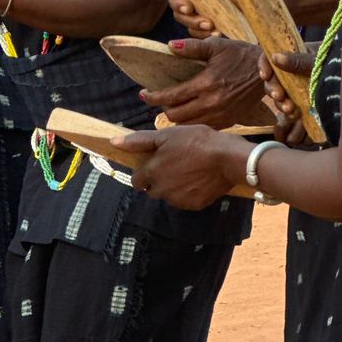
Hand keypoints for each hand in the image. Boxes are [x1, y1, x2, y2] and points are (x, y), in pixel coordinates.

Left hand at [117, 124, 249, 208]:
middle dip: (159, 180)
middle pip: (152, 189)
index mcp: (152, 173)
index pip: (137, 180)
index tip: (157, 162)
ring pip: (169, 195)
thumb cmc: (196, 142)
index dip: (145, 171)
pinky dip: (190, 192)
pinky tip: (200, 179)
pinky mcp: (194, 205)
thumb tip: (114, 142)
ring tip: (190, 169)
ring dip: (174, 186)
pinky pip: (186, 200)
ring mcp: (178, 200)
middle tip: (175, 164)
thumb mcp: (167, 135)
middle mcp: (161, 190)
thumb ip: (139, 141)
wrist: (227, 158)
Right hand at [141, 0, 232, 36]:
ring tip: (210, 23)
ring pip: (182, 19)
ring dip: (192, 21)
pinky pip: (195, 33)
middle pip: (173, 0)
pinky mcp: (206, 27)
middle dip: (178, 5)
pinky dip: (203, 34)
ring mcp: (199, 11)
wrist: (265, 11)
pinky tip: (216, 32)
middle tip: (190, 9)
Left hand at [141, 37, 265, 127]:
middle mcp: (212, 103)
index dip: (153, 97)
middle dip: (164, 108)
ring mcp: (221, 115)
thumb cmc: (241, 55)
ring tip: (174, 106)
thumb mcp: (216, 46)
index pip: (171, 97)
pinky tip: (192, 112)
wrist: (270, 72)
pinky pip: (204, 127)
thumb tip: (169, 46)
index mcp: (206, 84)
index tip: (144, 94)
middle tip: (161, 99)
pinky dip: (194, 123)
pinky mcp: (230, 121)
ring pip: (188, 125)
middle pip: (175, 116)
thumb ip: (191, 47)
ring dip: (177, 117)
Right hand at [259, 47, 317, 146]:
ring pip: (279, 94)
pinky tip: (295, 115)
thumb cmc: (338, 64)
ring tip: (290, 110)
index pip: (271, 55)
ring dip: (280, 103)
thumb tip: (276, 57)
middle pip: (273, 78)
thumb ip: (298, 61)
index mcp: (295, 54)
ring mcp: (297, 86)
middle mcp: (293, 70)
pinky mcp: (302, 100)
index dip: (265, 64)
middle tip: (279, 97)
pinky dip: (289, 111)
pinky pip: (289, 106)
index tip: (265, 75)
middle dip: (273, 88)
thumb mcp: (319, 61)